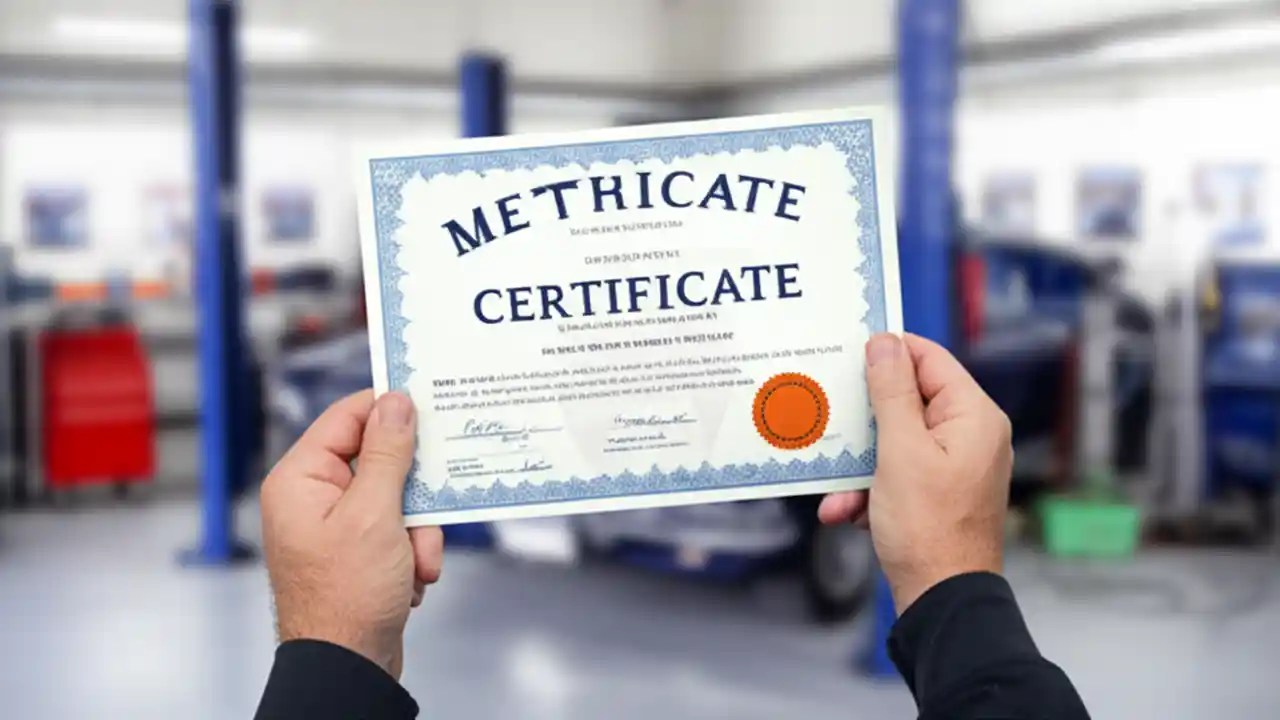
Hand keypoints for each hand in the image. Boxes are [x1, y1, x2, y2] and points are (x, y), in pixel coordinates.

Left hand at [260, 390, 442, 678]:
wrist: (346, 666)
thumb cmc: (348, 595)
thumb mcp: (375, 514)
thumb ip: (387, 452)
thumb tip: (396, 402)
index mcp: (301, 479)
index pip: (346, 418)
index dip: (388, 409)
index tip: (428, 401)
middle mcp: (312, 497)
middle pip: (378, 459)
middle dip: (412, 493)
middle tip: (427, 511)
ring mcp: (334, 525)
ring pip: (396, 498)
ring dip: (418, 530)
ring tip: (416, 562)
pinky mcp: (356, 549)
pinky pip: (396, 529)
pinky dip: (412, 551)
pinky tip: (411, 578)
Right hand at [819, 333, 1011, 613]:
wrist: (942, 599)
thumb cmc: (927, 527)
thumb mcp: (900, 451)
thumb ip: (891, 392)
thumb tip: (884, 342)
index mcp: (973, 415)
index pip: (929, 359)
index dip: (888, 353)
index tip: (846, 353)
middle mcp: (970, 434)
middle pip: (907, 401)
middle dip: (864, 421)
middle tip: (831, 418)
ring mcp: (955, 464)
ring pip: (895, 441)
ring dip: (859, 464)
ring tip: (836, 489)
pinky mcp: (938, 491)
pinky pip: (897, 472)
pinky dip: (869, 489)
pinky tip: (844, 511)